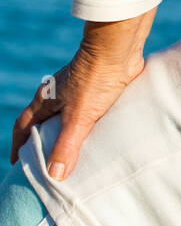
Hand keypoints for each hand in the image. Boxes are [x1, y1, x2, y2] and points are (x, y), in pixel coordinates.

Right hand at [10, 10, 155, 178]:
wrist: (118, 51)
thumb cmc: (95, 80)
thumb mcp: (79, 117)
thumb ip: (67, 145)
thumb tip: (53, 174)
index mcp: (45, 100)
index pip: (23, 126)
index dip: (19, 144)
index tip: (17, 162)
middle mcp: (56, 95)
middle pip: (43, 122)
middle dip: (42, 141)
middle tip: (46, 162)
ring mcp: (76, 91)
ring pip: (66, 116)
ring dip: (66, 133)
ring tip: (74, 153)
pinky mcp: (97, 89)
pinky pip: (87, 112)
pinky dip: (87, 125)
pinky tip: (99, 135)